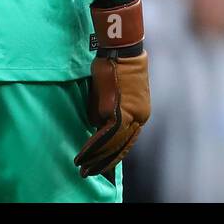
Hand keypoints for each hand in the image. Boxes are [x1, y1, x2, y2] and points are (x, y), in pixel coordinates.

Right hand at [73, 0, 150, 178]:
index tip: (101, 164)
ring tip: (82, 168)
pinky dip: (92, 146)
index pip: (127, 140)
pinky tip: (82, 156)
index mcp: (141, 112)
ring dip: (96, 158)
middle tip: (89, 173)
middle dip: (105, 162)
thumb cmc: (115, 65)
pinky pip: (105, 136)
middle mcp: (140, 117)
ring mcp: (132, 115)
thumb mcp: (112, 92)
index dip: (112, 153)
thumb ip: (107, 111)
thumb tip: (97, 126)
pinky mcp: (120, 112)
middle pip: (122, 146)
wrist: (121, 50)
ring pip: (114, 145)